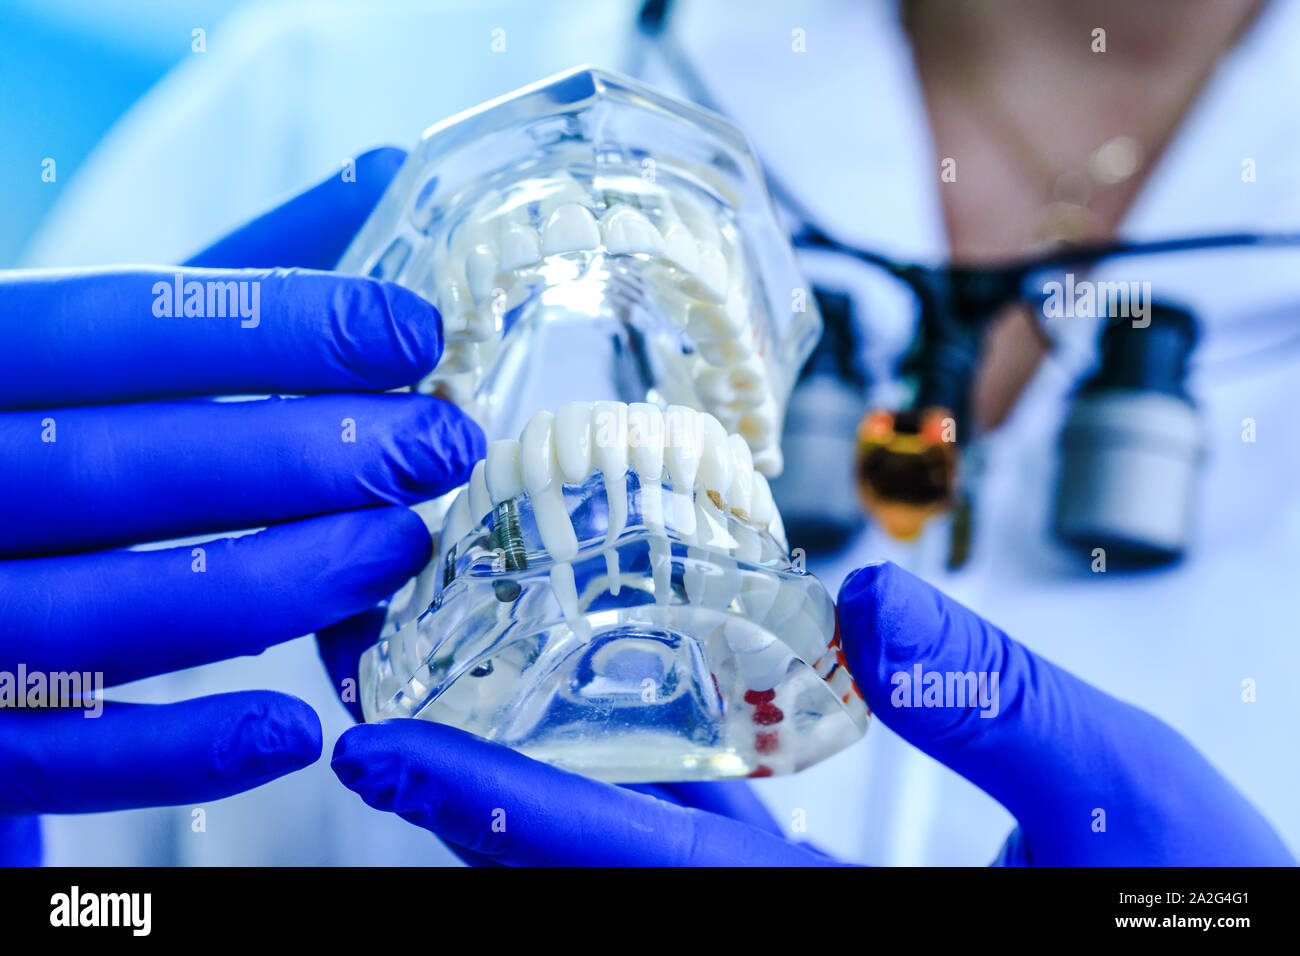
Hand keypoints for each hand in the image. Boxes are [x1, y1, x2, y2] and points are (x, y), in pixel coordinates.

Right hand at [0, 149, 483, 864]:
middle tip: (443, 448)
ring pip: (100, 610)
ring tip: (400, 550)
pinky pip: (63, 749)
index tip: (416, 331)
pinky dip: (178, 749)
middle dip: (301, 458)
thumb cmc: (39, 431)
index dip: (275, 326)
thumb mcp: (105, 341)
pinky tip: (296, 727)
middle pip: (121, 468)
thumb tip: (385, 174)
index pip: (120, 326)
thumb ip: (225, 274)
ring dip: (268, 585)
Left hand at [329, 562, 1294, 864]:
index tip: (378, 747)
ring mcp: (783, 926)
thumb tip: (874, 602)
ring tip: (454, 691)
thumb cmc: (1201, 924)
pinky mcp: (810, 910)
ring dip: (531, 785)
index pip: (631, 866)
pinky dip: (625, 789)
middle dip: (469, 792)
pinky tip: (607, 718)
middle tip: (374, 701)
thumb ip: (1009, 706)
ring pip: (626, 864)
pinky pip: (691, 852)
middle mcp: (774, 936)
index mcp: (826, 932)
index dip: (494, 805)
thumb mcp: (1131, 807)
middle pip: (586, 872)